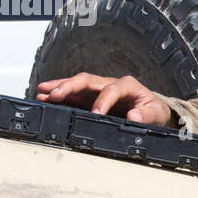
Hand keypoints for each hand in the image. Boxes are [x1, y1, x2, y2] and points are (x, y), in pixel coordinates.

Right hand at [35, 73, 171, 125]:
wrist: (152, 113)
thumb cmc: (153, 110)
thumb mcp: (155, 113)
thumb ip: (146, 115)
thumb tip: (133, 116)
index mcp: (127, 85)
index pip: (112, 89)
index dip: (103, 101)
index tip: (96, 113)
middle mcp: (110, 84)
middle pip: (87, 80)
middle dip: (69, 86)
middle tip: (53, 93)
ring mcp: (98, 91)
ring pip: (77, 85)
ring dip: (59, 88)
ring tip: (42, 93)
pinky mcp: (91, 99)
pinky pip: (74, 95)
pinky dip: (60, 96)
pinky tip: (46, 98)